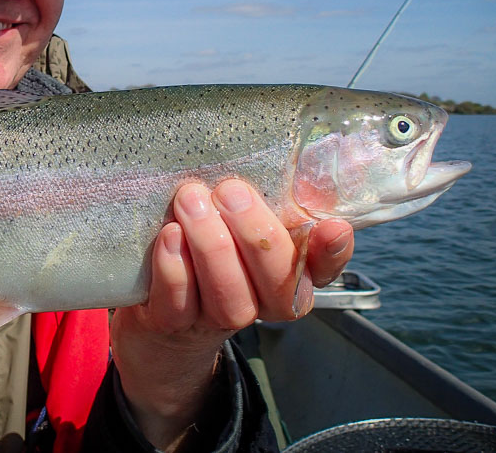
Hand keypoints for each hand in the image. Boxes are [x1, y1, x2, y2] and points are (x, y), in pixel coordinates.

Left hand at [110, 180, 353, 450]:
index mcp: (292, 273)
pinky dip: (175, 268)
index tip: (332, 225)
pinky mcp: (174, 324)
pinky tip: (169, 234)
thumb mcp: (243, 217)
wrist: (163, 301)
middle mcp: (263, 303)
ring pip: (229, 297)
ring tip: (191, 200)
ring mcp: (218, 318)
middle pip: (277, 283)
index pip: (324, 268)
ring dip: (211, 246)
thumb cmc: (214, 240)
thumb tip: (300, 171)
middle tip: (230, 191)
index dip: (333, 251)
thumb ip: (274, 198)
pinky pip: (179, 303)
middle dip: (255, 235)